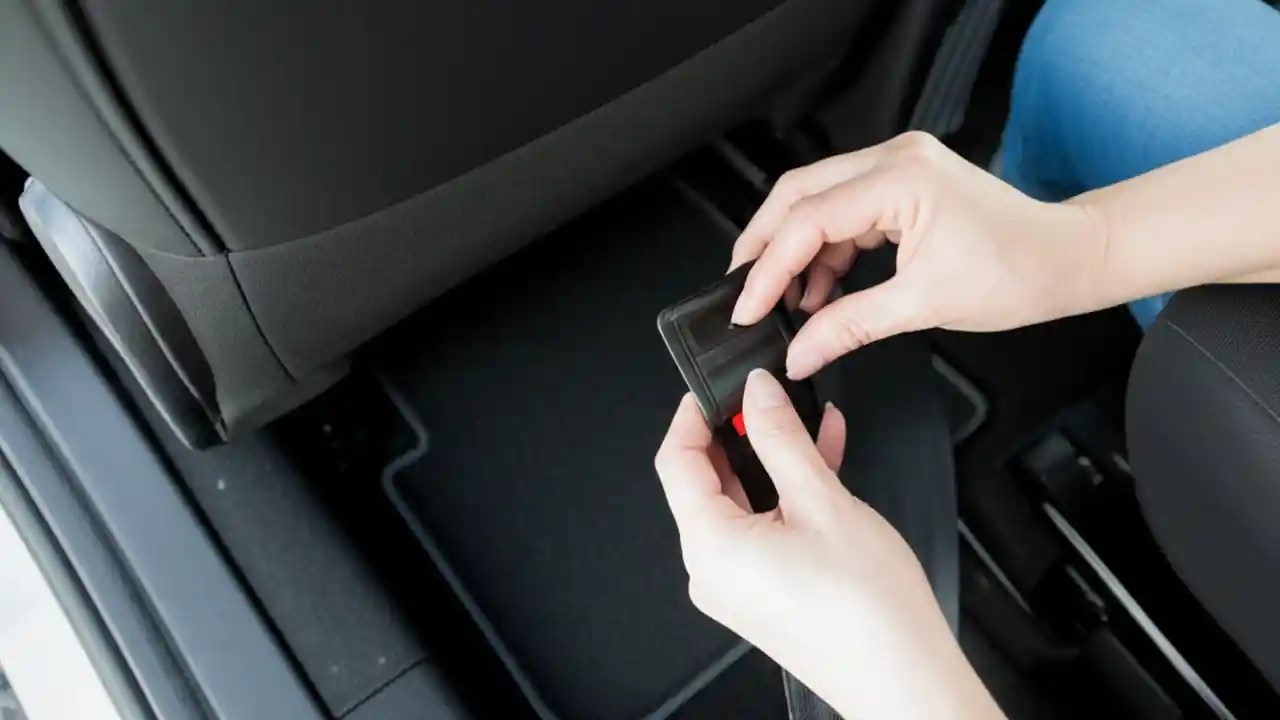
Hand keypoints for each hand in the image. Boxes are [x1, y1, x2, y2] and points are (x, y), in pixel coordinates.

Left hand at [654, 370, 1002, 719]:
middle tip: (771, 397)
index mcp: (710, 547)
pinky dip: (784, 495)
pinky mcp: (764, 593)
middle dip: (740, 435)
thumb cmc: (868, 611)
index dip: (693, 414)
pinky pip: (760, 528)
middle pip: (705, 482)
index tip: (721, 385)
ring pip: (740, 502)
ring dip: (771, 461)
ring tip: (809, 423)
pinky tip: (820, 463)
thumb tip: (759, 394)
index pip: (676, 461)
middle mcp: (712, 571)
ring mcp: (737, 585)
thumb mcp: (822, 500)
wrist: (904, 679)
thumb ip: (782, 438)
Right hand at [729, 131, 1106, 378]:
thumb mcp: (923, 306)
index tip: (748, 306)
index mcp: (901, 178)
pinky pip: (843, 212)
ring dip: (795, 252)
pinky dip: (825, 251)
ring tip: (787, 303)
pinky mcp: (901, 185)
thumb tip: (800, 351)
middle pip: (798, 195)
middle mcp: (894, 159)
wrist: (1067, 260)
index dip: (769, 267)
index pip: (808, 219)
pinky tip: (820, 289)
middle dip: (765, 246)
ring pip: (816, 202)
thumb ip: (849, 326)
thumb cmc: (1019, 270)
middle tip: (744, 293)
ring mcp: (897, 168)